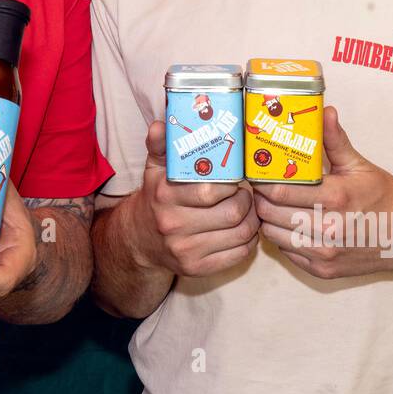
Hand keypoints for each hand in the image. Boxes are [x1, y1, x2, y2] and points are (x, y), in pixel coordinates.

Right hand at [124, 119, 259, 276]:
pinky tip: (244, 230)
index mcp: (166, 196)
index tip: (237, 177)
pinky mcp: (196, 268)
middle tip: (246, 193)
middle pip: (231, 214)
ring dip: (253, 221)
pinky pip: (237, 255)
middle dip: (247, 201)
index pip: (211, 191)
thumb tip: (161, 124)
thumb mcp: (155, 168)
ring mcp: (185, 250)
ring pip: (240, 235)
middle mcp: (173, 225)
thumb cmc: (156, 196)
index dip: (233, 183)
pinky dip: (249, 241)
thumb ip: (161, 145)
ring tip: (249, 210)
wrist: (139, 239)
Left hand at [254, 106, 392, 278]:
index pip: (279, 191)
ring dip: (268, 218)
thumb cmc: (384, 198)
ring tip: (274, 204)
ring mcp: (324, 253)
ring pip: (273, 234)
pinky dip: (282, 237)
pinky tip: (290, 223)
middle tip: (262, 187)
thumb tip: (324, 112)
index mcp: (335, 198)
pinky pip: (286, 252)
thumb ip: (335, 140)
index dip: (262, 181)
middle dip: (261, 198)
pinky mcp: (322, 270)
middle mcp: (327, 229)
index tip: (258, 172)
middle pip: (270, 213)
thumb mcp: (360, 166)